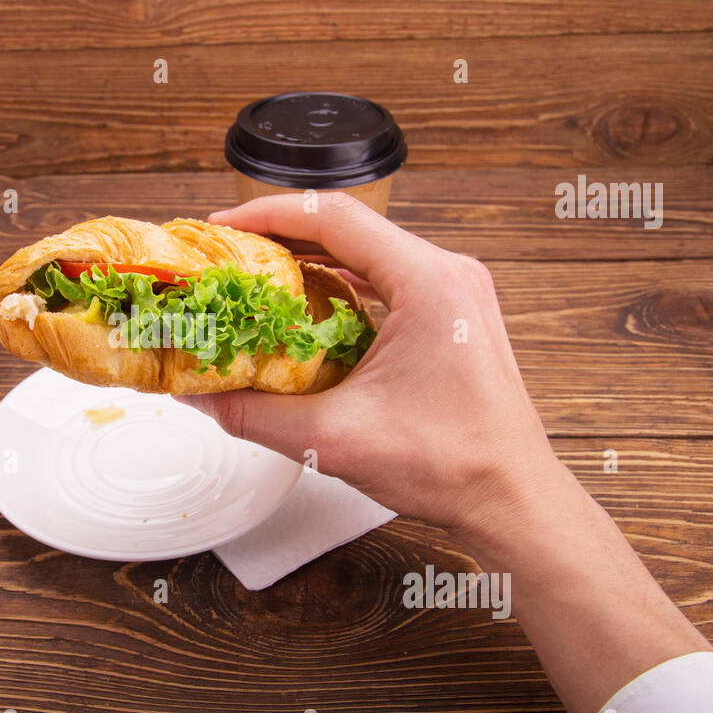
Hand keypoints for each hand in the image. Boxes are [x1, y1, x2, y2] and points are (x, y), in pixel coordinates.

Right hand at [182, 191, 563, 533]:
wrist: (510, 497)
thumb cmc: (451, 465)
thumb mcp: (334, 439)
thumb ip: (256, 415)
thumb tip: (202, 397)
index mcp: (428, 283)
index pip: (335, 217)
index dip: (268, 214)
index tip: (223, 229)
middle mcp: (447, 274)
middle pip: (349, 227)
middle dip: (281, 237)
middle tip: (228, 255)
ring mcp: (454, 292)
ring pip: (366, 253)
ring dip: (309, 261)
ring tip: (255, 279)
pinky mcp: (451, 314)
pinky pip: (384, 281)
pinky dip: (339, 287)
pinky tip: (302, 312)